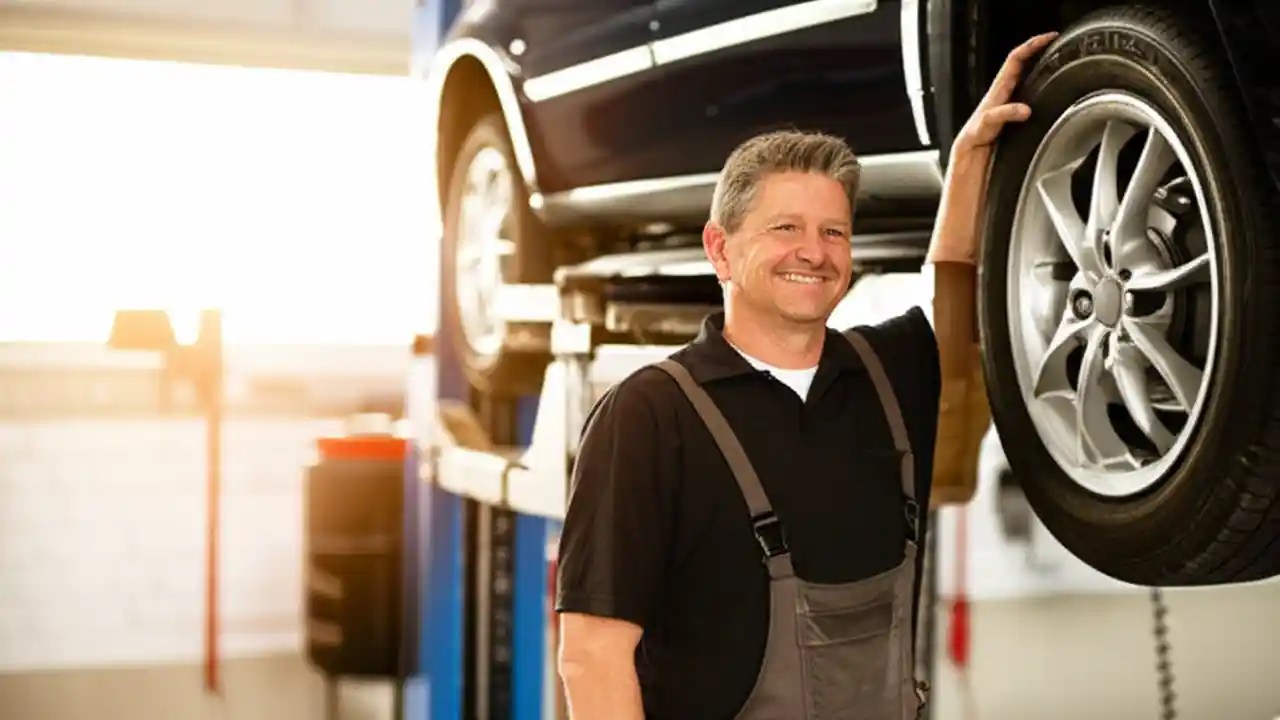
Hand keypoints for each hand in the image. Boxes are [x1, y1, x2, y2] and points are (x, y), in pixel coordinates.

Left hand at [952, 31, 1058, 156]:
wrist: (968, 160)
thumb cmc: (972, 143)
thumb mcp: (984, 126)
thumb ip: (1003, 115)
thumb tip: (1026, 109)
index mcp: (997, 91)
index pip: (1015, 59)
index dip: (1031, 46)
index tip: (1049, 38)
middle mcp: (1003, 94)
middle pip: (1022, 64)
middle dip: (1039, 51)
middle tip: (1058, 44)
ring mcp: (1009, 104)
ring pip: (1027, 78)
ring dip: (1041, 67)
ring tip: (1059, 61)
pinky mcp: (1013, 116)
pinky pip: (1030, 96)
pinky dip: (1041, 88)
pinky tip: (1052, 91)